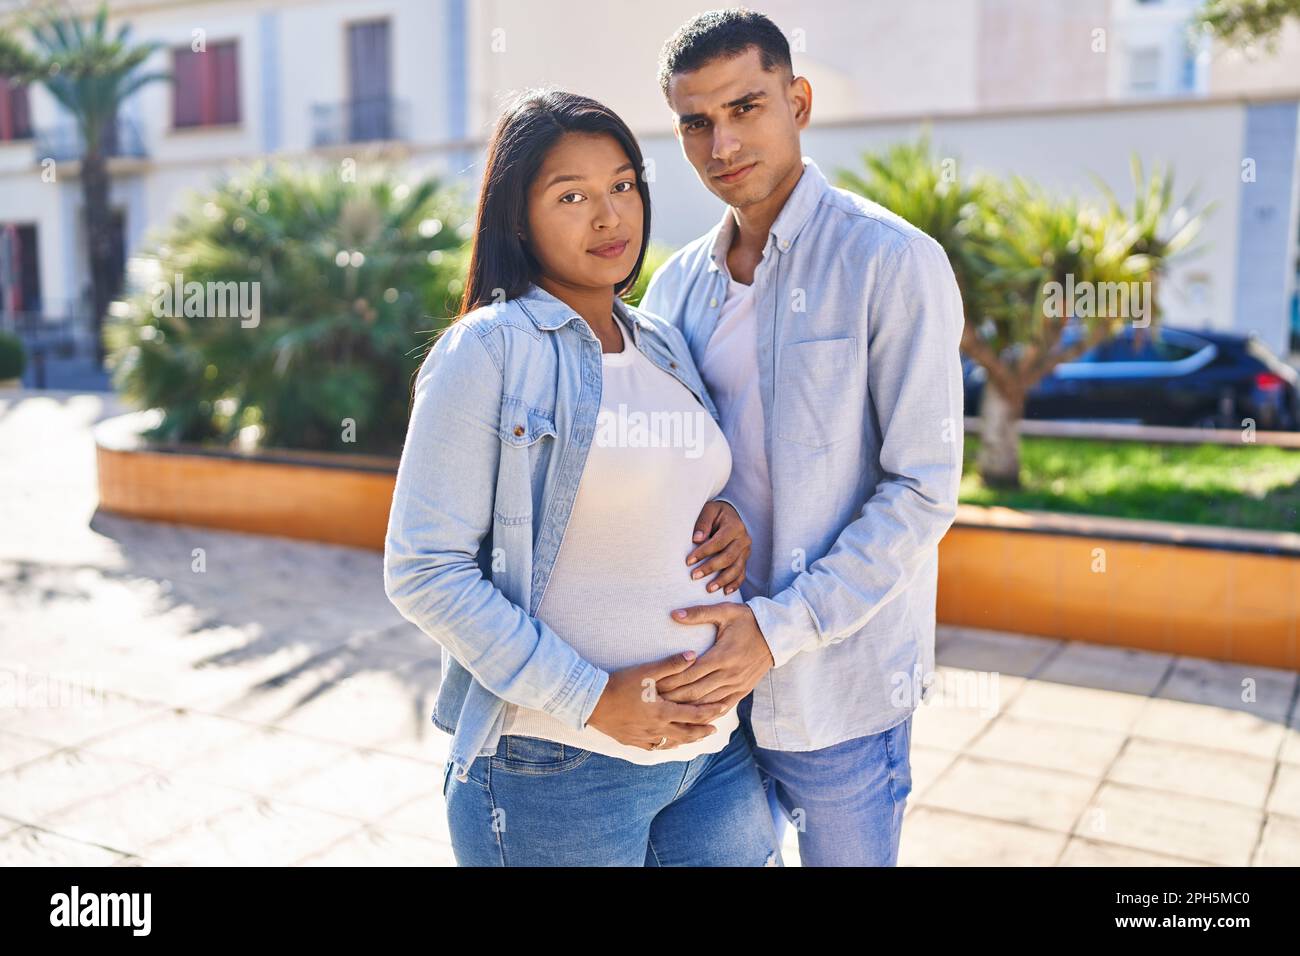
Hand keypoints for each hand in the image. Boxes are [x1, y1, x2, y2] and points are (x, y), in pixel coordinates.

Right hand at [586, 651, 731, 750]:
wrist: (592, 702)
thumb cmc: (620, 685)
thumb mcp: (647, 672)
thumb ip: (671, 664)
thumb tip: (693, 655)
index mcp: (663, 711)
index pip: (694, 714)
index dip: (711, 712)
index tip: (722, 710)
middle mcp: (657, 728)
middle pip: (686, 733)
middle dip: (702, 731)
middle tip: (714, 730)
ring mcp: (644, 737)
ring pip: (671, 743)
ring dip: (686, 740)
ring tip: (694, 738)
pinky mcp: (631, 740)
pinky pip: (653, 747)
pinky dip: (665, 745)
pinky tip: (666, 743)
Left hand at [658, 603, 773, 709]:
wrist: (778, 634)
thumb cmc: (749, 620)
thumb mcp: (726, 611)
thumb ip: (699, 613)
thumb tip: (674, 614)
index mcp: (722, 655)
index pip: (690, 672)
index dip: (670, 680)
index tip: (653, 683)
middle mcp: (729, 674)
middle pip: (695, 691)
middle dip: (673, 697)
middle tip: (653, 701)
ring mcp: (737, 684)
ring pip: (707, 703)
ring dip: (687, 708)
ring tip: (667, 711)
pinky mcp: (743, 690)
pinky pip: (722, 707)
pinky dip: (707, 713)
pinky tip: (693, 718)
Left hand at [687, 499, 750, 595]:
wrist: (731, 515)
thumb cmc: (716, 513)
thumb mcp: (709, 511)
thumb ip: (703, 523)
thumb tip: (697, 539)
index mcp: (735, 527)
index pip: (719, 542)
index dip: (704, 552)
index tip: (689, 561)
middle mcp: (744, 539)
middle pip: (728, 557)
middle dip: (710, 568)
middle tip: (694, 576)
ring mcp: (746, 551)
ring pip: (736, 569)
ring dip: (722, 580)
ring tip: (709, 589)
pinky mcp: (745, 559)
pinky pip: (742, 574)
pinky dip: (735, 584)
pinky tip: (725, 591)